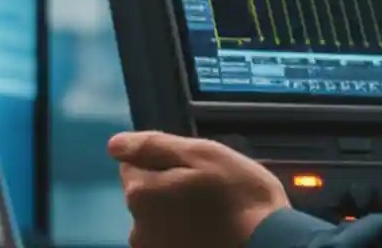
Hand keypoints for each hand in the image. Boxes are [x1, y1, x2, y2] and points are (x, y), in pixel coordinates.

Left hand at [109, 131, 289, 247]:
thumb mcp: (204, 154)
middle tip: (209, 188)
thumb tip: (115, 144)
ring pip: (159, 218)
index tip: (196, 167)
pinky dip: (186, 232)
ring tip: (213, 212)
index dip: (166, 160)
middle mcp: (136, 226)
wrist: (266, 243)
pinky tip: (211, 230)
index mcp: (141, 192)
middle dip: (170, 187)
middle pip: (146, 193)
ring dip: (178, 212)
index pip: (134, 163)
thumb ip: (156, 146)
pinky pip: (172, 237)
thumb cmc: (240, 195)